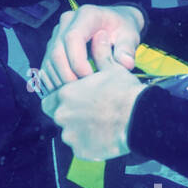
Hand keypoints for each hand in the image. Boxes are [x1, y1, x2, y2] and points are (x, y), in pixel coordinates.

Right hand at [39, 3, 142, 93]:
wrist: (114, 24)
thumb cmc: (122, 30)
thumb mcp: (130, 36)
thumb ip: (127, 49)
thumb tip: (124, 64)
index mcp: (87, 15)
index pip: (73, 37)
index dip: (78, 61)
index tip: (90, 77)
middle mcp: (67, 21)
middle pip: (57, 51)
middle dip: (67, 75)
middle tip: (82, 91)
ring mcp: (57, 34)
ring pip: (49, 61)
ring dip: (60, 81)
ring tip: (77, 93)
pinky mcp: (52, 46)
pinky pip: (46, 66)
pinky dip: (55, 81)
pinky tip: (68, 92)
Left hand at [40, 35, 146, 160]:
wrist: (138, 119)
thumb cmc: (124, 92)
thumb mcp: (111, 68)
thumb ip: (100, 54)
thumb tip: (100, 36)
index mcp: (65, 94)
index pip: (48, 99)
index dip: (59, 99)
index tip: (73, 99)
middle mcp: (62, 115)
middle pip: (58, 117)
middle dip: (68, 115)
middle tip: (87, 114)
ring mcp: (70, 136)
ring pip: (69, 134)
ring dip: (79, 131)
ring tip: (98, 126)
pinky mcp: (81, 152)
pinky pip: (81, 148)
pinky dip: (89, 145)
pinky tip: (103, 138)